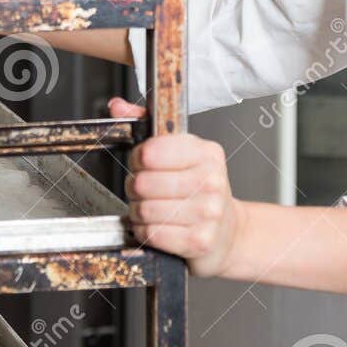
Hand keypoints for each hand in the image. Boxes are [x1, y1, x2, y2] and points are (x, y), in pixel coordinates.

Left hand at [119, 96, 241, 278]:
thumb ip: (147, 125)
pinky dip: (145, 231)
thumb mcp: (181, 152)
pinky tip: (157, 226)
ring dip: (138, 212)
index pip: (150, 151)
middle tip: (144, 190)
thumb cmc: (199, 190)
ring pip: (144, 210)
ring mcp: (208, 213)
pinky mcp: (199, 241)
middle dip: (135, 188)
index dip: (137, 159)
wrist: (228, 232)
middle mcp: (211, 181)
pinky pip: (152, 234)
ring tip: (150, 208)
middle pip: (143, 183)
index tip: (143, 163)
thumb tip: (117, 106)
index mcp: (207, 153)